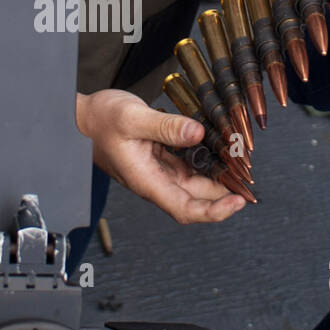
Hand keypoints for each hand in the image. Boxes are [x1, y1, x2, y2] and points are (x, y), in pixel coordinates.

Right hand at [76, 89, 244, 223]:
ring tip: (239, 163)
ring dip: (217, 177)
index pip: (185, 209)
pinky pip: (187, 166)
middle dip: (225, 193)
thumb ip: (166, 127)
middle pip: (196, 199)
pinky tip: (219, 148)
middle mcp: (155, 181)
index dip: (215, 211)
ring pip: (194, 183)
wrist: (80, 118)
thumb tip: (198, 133)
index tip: (238, 201)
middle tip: (249, 177)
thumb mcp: (133, 118)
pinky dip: (205, 161)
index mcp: (148, 181)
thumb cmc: (99, 121)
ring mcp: (158, 171)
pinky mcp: (159, 159)